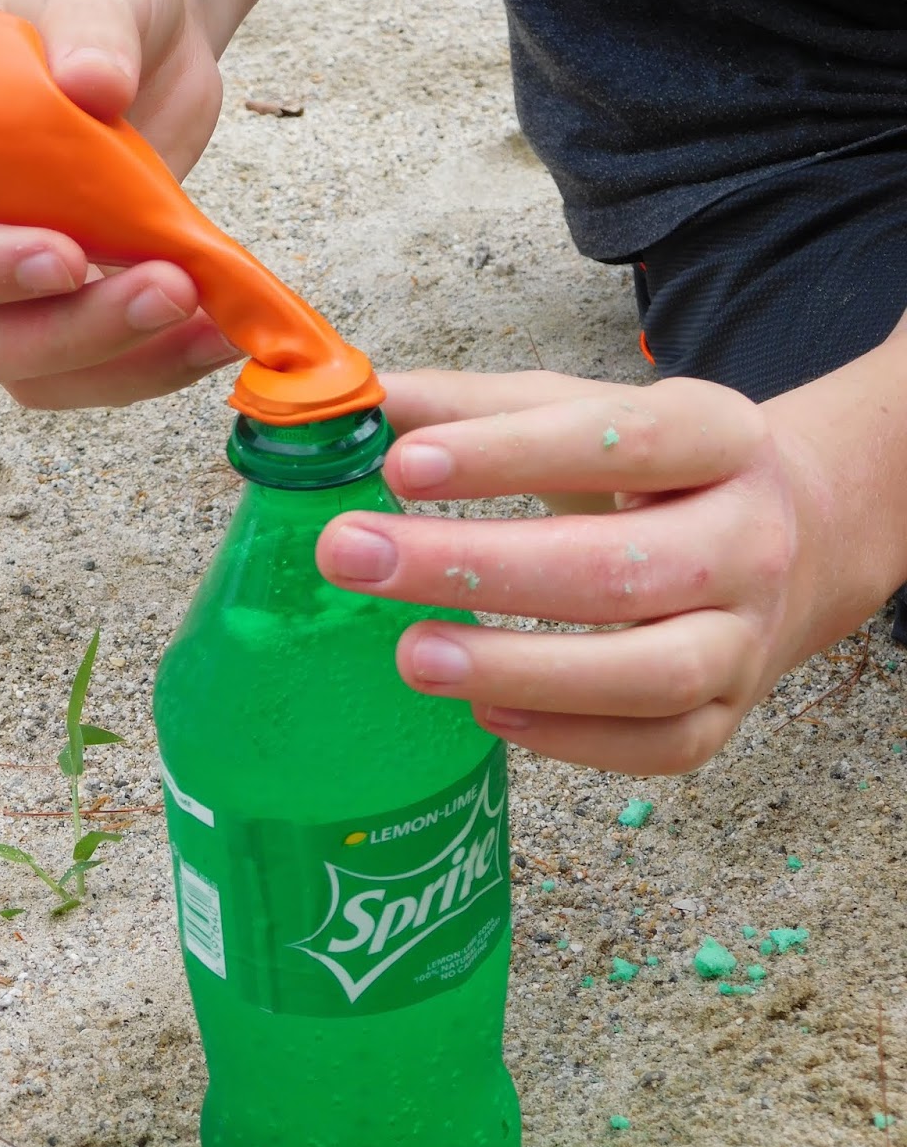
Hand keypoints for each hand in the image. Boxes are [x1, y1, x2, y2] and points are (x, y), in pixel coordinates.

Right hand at [0, 0, 237, 408]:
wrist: (148, 14)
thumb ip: (90, 24)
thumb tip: (93, 84)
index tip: (66, 253)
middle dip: (66, 332)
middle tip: (170, 288)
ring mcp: (2, 280)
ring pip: (30, 373)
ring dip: (124, 364)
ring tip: (213, 319)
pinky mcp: (70, 304)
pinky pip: (96, 369)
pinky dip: (160, 363)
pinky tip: (223, 329)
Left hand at [315, 368, 823, 774]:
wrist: (791, 541)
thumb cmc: (655, 473)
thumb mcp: (584, 413)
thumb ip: (476, 406)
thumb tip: (366, 401)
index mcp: (720, 436)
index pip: (620, 439)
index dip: (507, 454)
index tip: (400, 466)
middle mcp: (750, 538)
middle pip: (619, 567)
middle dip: (475, 567)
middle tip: (355, 557)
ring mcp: (747, 636)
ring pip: (651, 673)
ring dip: (523, 669)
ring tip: (412, 655)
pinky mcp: (731, 714)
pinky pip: (659, 744)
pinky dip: (569, 738)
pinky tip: (484, 712)